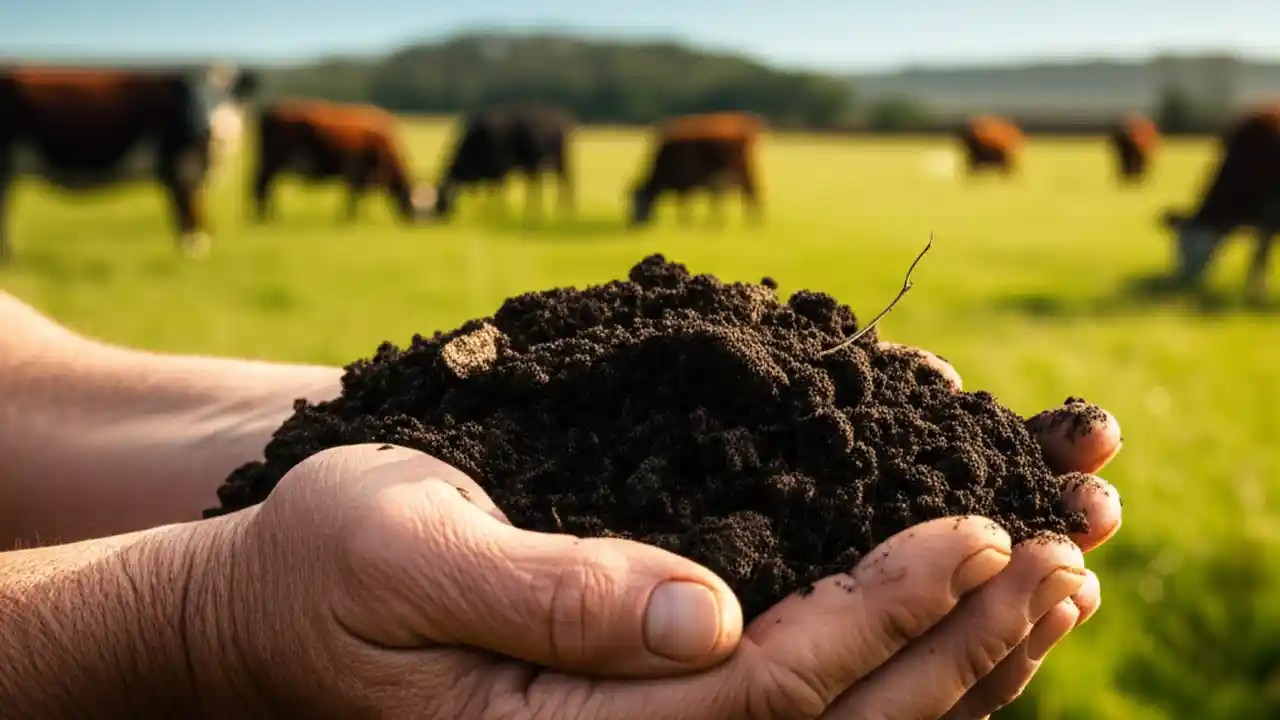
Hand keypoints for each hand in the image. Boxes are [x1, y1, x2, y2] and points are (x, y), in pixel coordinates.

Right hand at [186, 377, 1119, 719]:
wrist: (263, 612)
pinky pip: (788, 708)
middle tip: (1064, 559)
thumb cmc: (319, 568)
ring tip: (1048, 591)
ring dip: (949, 666)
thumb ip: (545, 593)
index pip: (763, 695)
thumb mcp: (408, 552)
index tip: (973, 531)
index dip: (880, 616)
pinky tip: (950, 619)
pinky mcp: (639, 712)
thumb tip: (704, 612)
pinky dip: (885, 662)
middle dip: (955, 647)